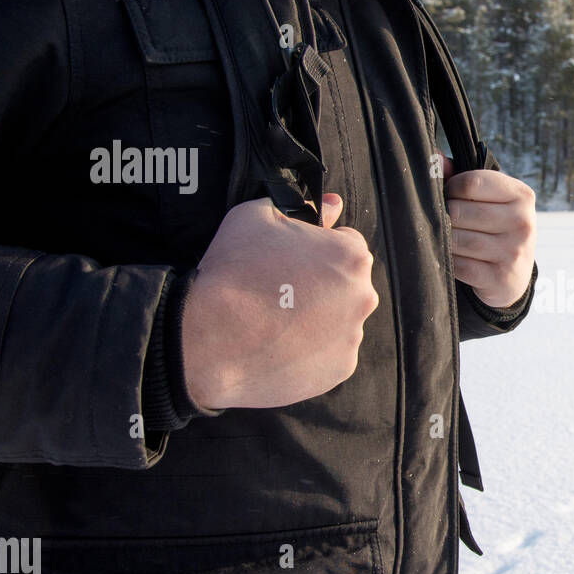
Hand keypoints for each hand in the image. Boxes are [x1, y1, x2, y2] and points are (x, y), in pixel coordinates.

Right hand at [181, 193, 377, 408]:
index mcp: (351, 255)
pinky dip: (310, 352)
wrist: (211, 338)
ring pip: (340, 321)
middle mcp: (362, 297)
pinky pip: (329, 355)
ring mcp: (353, 337)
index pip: (345, 244)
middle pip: (346, 285)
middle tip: (280, 292)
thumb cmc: (233, 272)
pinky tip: (280, 346)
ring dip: (317, 319)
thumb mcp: (255, 216)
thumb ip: (301, 207)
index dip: (315, 249)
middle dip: (321, 285)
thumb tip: (330, 204)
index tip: (290, 261)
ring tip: (276, 322)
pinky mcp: (339, 370)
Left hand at [441, 153, 536, 308]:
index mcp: (522, 195)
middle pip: (460, 211)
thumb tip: (435, 157)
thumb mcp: (489, 199)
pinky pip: (459, 265)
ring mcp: (514, 252)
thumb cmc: (495, 227)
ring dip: (446, 240)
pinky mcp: (501, 278)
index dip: (451, 188)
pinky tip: (456, 258)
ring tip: (450, 239)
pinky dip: (451, 262)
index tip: (451, 196)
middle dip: (446, 216)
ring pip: (458, 239)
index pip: (471, 182)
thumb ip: (462, 177)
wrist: (514, 275)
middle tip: (449, 221)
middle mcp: (523, 222)